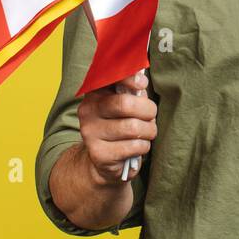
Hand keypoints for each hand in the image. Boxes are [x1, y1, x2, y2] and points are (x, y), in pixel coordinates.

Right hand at [76, 69, 156, 186]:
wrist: (104, 159)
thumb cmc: (121, 125)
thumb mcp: (126, 103)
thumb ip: (133, 90)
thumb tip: (141, 79)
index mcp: (94, 93)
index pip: (109, 78)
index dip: (129, 78)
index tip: (142, 84)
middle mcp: (88, 111)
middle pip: (125, 104)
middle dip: (148, 110)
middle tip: (151, 115)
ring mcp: (90, 133)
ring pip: (133, 128)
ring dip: (149, 130)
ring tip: (146, 132)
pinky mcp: (99, 154)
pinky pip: (133, 146)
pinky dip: (143, 146)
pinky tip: (138, 146)